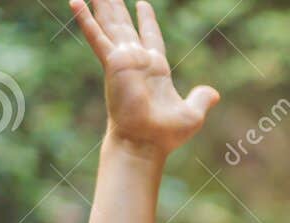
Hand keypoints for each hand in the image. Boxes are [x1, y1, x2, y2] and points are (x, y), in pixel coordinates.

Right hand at [70, 0, 217, 155]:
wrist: (147, 142)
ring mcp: (123, 61)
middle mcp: (137, 62)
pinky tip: (75, 0)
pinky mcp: (113, 64)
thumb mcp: (192, 114)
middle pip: (126, 27)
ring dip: (103, 6)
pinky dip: (86, 19)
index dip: (147, 20)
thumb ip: (201, 99)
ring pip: (111, 26)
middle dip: (118, 8)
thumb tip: (213, 94)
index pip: (151, 37)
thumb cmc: (166, 134)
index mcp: (156, 69)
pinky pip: (97, 37)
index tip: (143, 4)